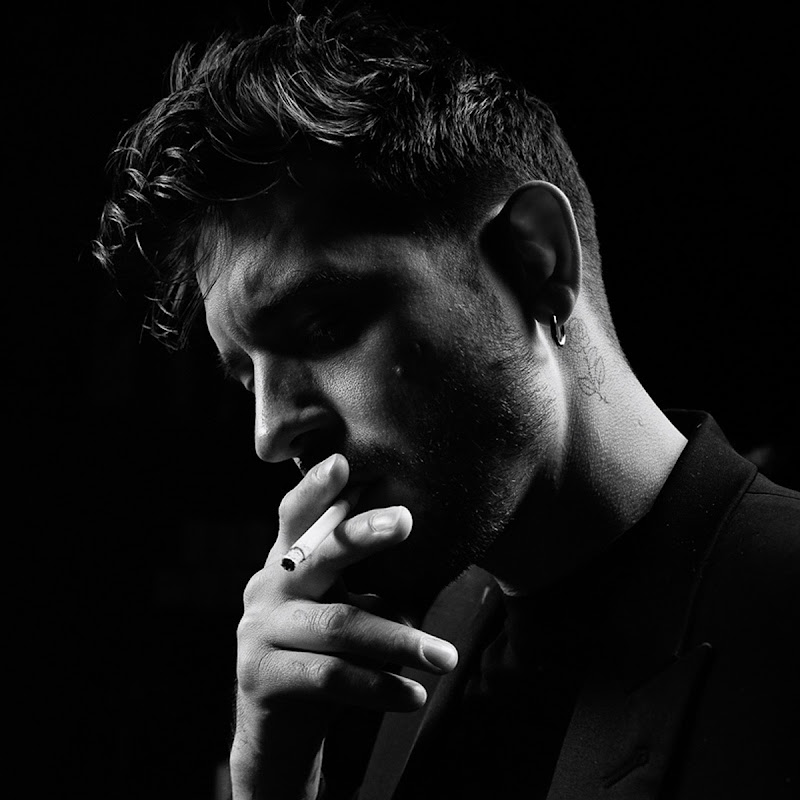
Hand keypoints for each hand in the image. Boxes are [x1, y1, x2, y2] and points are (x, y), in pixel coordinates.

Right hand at [230, 453, 458, 799]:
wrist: (281, 735)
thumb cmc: (325, 658)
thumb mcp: (347, 612)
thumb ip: (374, 584)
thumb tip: (439, 555)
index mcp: (288, 563)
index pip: (296, 516)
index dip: (317, 489)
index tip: (343, 461)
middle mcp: (266, 587)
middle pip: (318, 554)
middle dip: (363, 535)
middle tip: (407, 520)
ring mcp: (258, 631)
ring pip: (339, 624)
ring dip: (399, 641)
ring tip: (447, 658)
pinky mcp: (261, 678)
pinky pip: (331, 676)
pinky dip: (379, 687)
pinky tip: (415, 696)